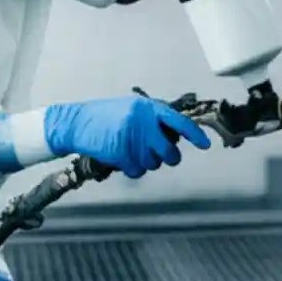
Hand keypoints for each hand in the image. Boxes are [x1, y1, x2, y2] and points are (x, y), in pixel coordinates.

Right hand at [44, 95, 210, 177]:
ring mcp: (132, 139)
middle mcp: (143, 123)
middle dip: (167, 158)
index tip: (205, 145)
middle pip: (170, 152)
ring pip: (154, 164)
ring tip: (129, 149)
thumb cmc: (105, 116)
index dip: (195, 134)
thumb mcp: (132, 108)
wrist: (76, 122)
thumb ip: (154, 119)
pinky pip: (138, 171)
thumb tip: (176, 135)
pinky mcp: (121, 154)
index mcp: (148, 108)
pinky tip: (120, 157)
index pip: (179, 122)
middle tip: (156, 154)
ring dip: (145, 162)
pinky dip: (131, 169)